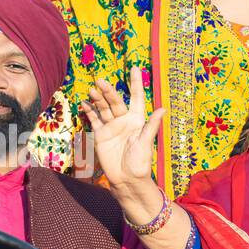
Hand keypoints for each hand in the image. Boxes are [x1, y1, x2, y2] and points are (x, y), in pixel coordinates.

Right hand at [79, 67, 164, 193]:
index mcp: (137, 120)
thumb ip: (151, 125)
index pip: (137, 97)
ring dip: (98, 99)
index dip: (136, 83)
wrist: (126, 180)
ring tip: (92, 90)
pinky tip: (84, 103)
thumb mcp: (146, 143)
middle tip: (101, 81)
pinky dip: (89, 111)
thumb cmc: (140, 162)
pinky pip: (94, 120)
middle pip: (115, 101)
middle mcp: (124, 120)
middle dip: (108, 91)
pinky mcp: (100, 135)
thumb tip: (163, 108)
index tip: (135, 68)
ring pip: (103, 108)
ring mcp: (111, 127)